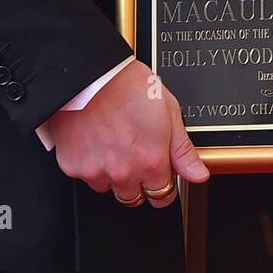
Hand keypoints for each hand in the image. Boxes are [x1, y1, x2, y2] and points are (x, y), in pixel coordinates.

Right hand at [46, 61, 208, 208]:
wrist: (89, 74)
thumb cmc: (127, 85)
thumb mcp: (168, 110)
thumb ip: (183, 150)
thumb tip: (199, 174)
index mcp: (152, 161)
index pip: (162, 196)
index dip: (163, 185)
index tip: (159, 173)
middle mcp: (125, 173)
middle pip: (134, 198)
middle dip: (138, 182)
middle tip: (134, 153)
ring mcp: (97, 172)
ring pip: (109, 188)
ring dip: (113, 174)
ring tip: (113, 143)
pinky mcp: (73, 167)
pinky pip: (85, 176)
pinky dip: (90, 164)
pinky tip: (95, 140)